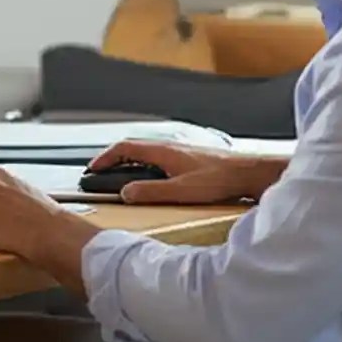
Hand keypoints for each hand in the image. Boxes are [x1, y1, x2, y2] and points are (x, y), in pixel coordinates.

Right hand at [89, 140, 253, 204]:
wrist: (248, 174)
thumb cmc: (219, 179)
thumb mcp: (181, 191)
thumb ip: (151, 192)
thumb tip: (126, 193)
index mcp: (163, 151)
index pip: (125, 148)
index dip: (105, 157)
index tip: (93, 168)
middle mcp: (169, 148)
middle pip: (133, 149)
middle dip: (113, 160)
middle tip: (101, 173)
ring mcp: (179, 152)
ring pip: (145, 154)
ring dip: (129, 164)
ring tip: (120, 179)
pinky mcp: (188, 160)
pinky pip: (157, 160)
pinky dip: (144, 168)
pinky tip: (150, 182)